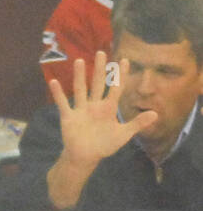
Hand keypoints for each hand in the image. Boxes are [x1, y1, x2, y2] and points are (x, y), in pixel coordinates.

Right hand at [46, 52, 157, 209]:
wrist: (85, 157)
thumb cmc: (104, 145)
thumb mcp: (123, 135)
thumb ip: (137, 124)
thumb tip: (156, 114)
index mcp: (108, 108)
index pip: (116, 89)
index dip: (121, 76)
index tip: (125, 60)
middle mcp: (95, 105)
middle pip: (98, 84)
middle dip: (100, 69)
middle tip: (101, 53)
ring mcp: (81, 110)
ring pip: (81, 89)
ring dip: (80, 76)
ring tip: (80, 61)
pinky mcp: (69, 117)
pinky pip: (62, 104)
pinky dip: (58, 94)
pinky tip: (53, 82)